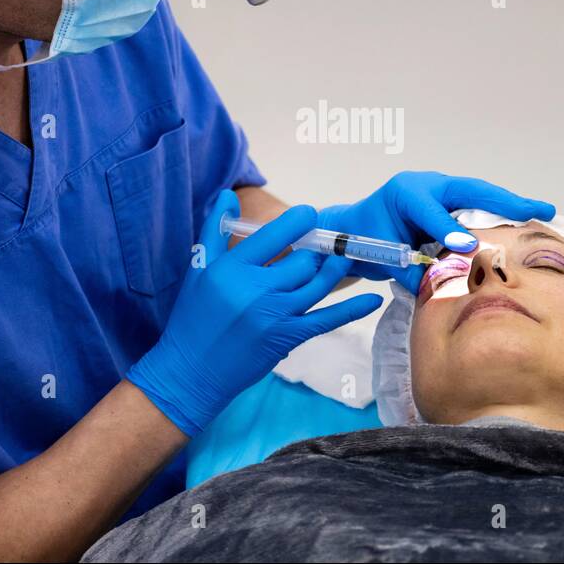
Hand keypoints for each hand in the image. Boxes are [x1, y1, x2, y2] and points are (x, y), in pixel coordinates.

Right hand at [127, 190, 383, 436]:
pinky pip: (326, 319)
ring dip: (335, 270)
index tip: (310, 214)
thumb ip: (215, 228)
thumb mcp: (199, 268)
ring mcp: (275, 316)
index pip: (275, 235)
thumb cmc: (193, 316)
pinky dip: (352, 308)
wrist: (191, 369)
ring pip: (317, 284)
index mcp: (233, 268)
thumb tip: (227, 194)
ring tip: (344, 258)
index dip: (299, 221)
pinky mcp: (287, 338)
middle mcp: (256, 290)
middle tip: (325, 242)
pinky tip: (372, 298)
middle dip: (316, 249)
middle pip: (302, 260)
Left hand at [317, 171, 555, 291]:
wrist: (351, 229)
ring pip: (480, 195)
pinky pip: (478, 205)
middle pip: (472, 190)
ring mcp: (440, 191)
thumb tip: (445, 284)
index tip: (467, 247)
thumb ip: (411, 268)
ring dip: (510, 205)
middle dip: (507, 202)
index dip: (449, 228)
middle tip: (541, 210)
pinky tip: (521, 221)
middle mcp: (428, 186)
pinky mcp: (448, 202)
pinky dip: (500, 212)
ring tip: (541, 212)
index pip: (432, 210)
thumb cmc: (363, 241)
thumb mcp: (381, 255)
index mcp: (406, 194)